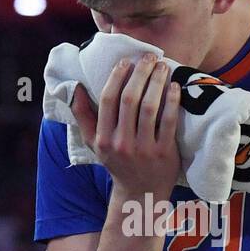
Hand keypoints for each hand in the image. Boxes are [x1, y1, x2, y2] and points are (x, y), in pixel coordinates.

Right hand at [70, 53, 180, 201]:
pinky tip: (174, 87)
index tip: (125, 61)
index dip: (116, 77)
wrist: (141, 193)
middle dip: (140, 73)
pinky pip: (168, 121)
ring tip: (163, 66)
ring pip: (149, 107)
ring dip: (157, 82)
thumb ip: (83, 116)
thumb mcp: (94, 143)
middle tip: (149, 57)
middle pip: (130, 99)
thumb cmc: (117, 162)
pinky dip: (172, 101)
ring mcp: (143, 149)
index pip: (108, 100)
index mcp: (103, 138)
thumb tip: (75, 87)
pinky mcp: (164, 153)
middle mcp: (121, 143)